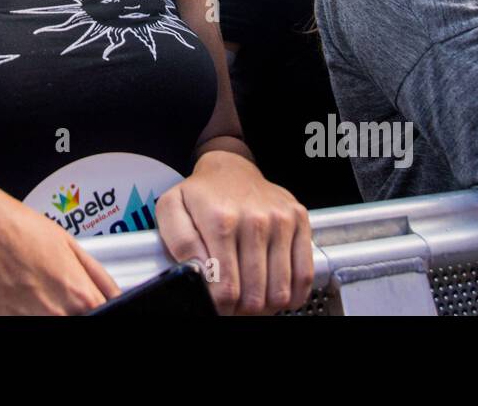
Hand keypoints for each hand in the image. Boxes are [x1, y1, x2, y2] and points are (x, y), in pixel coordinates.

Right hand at [0, 182, 121, 314]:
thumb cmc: (18, 228)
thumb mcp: (68, 244)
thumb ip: (98, 278)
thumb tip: (117, 297)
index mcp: (79, 295)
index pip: (99, 317)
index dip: (91, 312)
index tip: (81, 305)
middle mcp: (55, 314)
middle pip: (69, 322)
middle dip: (62, 310)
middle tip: (45, 290)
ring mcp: (24, 323)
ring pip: (42, 325)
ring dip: (36, 312)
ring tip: (25, 289)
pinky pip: (12, 326)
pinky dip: (12, 313)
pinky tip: (7, 294)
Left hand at [156, 151, 312, 314]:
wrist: (231, 168)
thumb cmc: (202, 194)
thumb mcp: (172, 209)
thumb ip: (179, 242)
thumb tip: (197, 271)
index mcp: (221, 220)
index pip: (226, 288)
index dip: (220, 307)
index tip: (217, 305)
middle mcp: (255, 220)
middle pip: (255, 295)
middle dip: (242, 308)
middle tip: (234, 304)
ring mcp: (281, 220)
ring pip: (281, 290)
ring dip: (266, 304)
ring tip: (253, 298)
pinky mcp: (299, 220)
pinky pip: (304, 273)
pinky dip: (293, 294)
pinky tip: (276, 292)